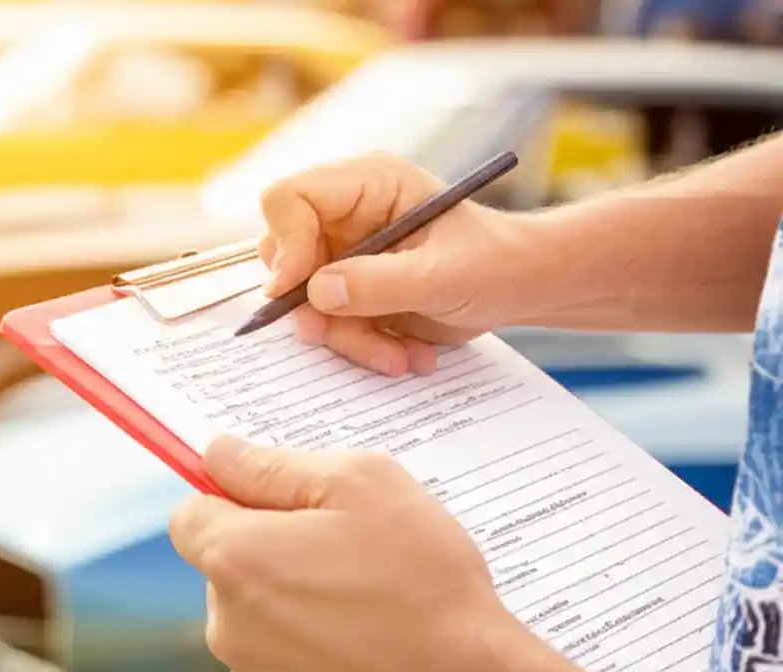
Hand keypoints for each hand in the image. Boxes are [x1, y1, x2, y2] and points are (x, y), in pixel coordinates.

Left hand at [170, 436, 669, 671]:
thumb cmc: (425, 581)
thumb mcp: (361, 484)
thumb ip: (274, 464)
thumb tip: (218, 453)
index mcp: (236, 557)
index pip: (190, 512)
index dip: (229, 496)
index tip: (274, 498)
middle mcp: (227, 624)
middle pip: (224, 566)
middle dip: (268, 548)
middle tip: (339, 547)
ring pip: (253, 617)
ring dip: (290, 602)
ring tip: (361, 599)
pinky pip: (279, 662)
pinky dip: (309, 650)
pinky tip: (361, 642)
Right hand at [259, 153, 564, 375]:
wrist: (519, 288)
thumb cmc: (496, 263)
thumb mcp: (445, 275)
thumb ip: (380, 282)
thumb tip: (317, 292)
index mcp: (367, 183)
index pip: (289, 198)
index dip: (285, 244)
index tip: (295, 290)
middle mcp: (344, 214)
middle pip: (284, 256)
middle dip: (315, 307)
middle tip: (339, 334)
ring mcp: (342, 253)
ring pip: (302, 301)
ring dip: (346, 338)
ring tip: (399, 356)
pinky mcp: (348, 290)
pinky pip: (326, 325)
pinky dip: (359, 347)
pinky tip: (403, 353)